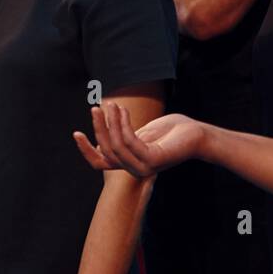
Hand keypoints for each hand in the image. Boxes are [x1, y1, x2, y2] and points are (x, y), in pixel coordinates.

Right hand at [72, 105, 203, 178]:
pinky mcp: (153, 160)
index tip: (76, 132)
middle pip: (106, 151)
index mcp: (130, 163)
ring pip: (116, 146)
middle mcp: (135, 169)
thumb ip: (126, 133)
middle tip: (95, 108)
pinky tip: (123, 110)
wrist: (196, 135)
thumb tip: (108, 122)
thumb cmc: (171, 131)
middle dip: (99, 128)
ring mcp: (144, 167)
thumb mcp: (144, 131)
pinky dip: (123, 124)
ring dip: (111, 123)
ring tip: (111, 104)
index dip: (86, 150)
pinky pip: (130, 141)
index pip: (101, 162)